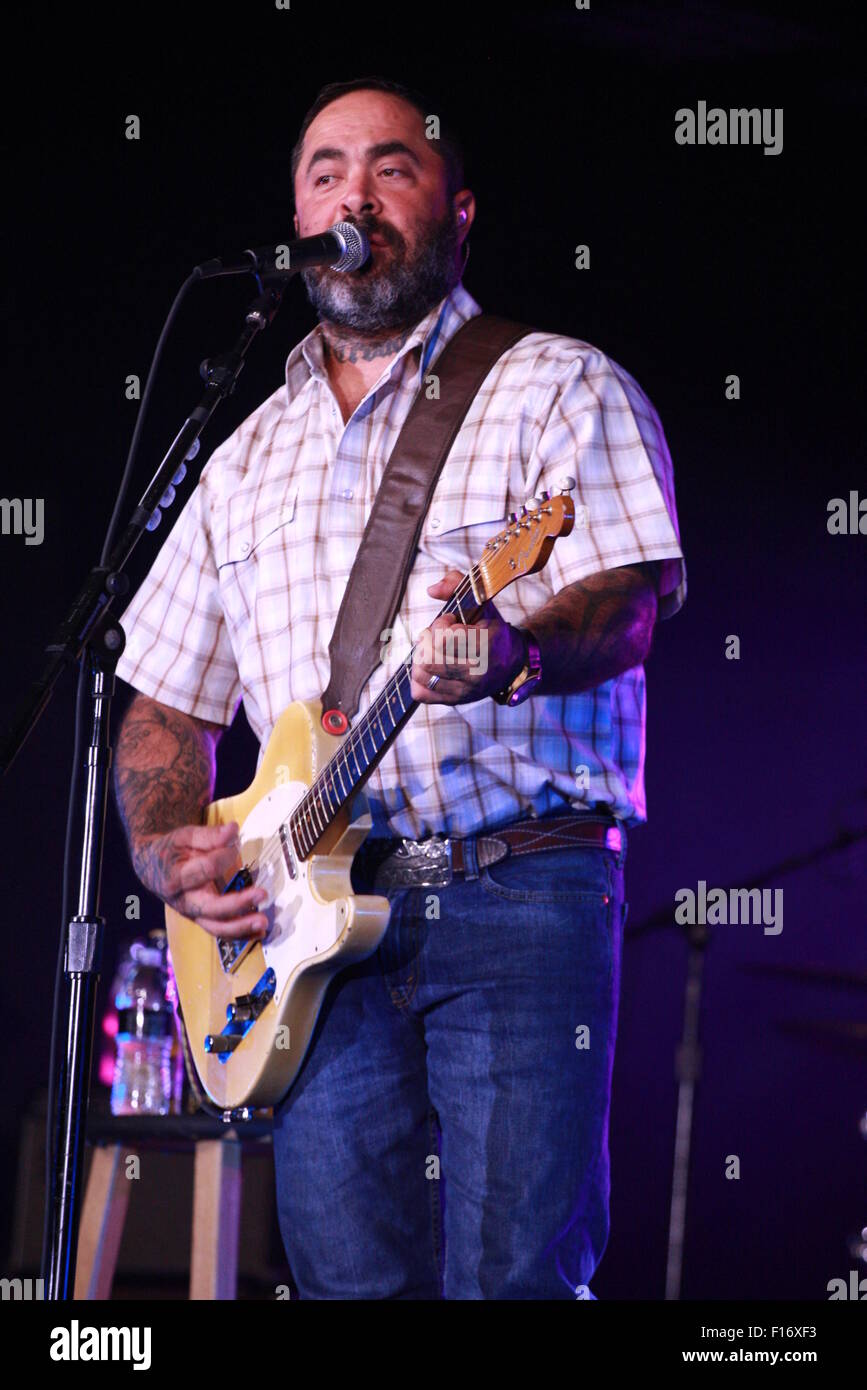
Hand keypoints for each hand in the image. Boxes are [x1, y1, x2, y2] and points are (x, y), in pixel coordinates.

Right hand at [132, 821, 268, 939]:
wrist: (153, 868)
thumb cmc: (171, 850)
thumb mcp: (185, 837)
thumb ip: (209, 835)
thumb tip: (232, 830)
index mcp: (175, 878)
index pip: (205, 869)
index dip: (223, 855)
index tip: (233, 843)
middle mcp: (183, 902)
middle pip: (210, 908)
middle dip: (237, 904)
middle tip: (262, 894)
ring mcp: (194, 914)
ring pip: (216, 928)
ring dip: (242, 927)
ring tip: (263, 922)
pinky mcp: (204, 920)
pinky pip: (222, 932)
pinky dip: (242, 934)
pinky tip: (260, 933)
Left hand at [409, 568, 526, 704]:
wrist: (512, 662)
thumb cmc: (491, 629)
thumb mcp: (481, 602)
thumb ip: (456, 584)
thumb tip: (431, 589)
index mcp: (487, 645)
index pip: (444, 639)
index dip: (441, 626)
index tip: (450, 621)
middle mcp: (477, 672)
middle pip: (429, 659)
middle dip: (427, 642)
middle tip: (437, 637)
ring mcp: (466, 690)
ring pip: (422, 676)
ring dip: (421, 659)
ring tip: (433, 651)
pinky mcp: (456, 701)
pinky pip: (421, 694)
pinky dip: (418, 679)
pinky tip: (430, 668)